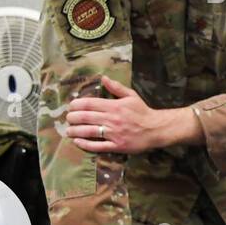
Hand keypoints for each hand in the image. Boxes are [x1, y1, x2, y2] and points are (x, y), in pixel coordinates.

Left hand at [67, 76, 201, 153]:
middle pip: (84, 117)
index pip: (88, 104)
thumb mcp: (131, 96)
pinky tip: (77, 142)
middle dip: (72, 118)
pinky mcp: (116, 145)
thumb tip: (103, 78)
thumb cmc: (143, 112)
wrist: (157, 129)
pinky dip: (85, 144)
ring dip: (74, 131)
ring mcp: (113, 133)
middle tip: (68, 119)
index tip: (71, 107)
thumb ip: (116, 87)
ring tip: (68, 131)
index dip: (75, 105)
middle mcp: (112, 119)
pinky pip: (97, 146)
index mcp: (114, 106)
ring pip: (88, 131)